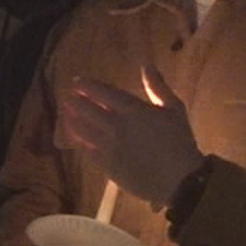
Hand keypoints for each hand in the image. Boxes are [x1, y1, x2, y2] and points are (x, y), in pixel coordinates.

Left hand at [57, 65, 202, 205]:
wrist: (179, 179)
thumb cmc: (180, 142)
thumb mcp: (174, 109)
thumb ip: (158, 87)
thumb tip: (147, 65)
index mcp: (133, 110)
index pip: (103, 93)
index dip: (87, 86)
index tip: (77, 82)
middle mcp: (117, 125)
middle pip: (88, 109)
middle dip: (75, 101)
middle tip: (68, 97)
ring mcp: (109, 146)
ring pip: (82, 129)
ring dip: (71, 120)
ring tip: (66, 114)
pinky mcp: (107, 165)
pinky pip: (86, 150)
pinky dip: (77, 142)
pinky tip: (75, 138)